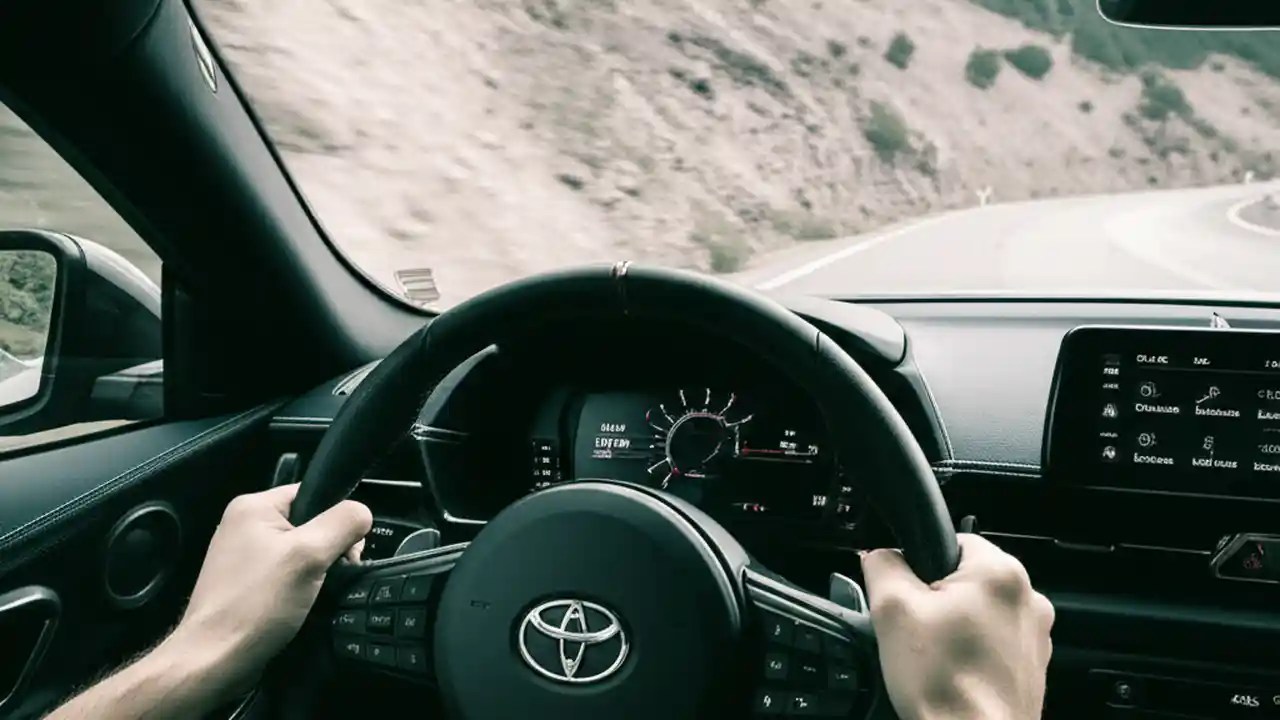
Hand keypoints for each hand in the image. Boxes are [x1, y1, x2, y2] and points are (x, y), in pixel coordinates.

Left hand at [165, 483, 371, 697]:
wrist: (216, 661)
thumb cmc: (254, 606)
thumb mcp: (310, 555)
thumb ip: (343, 524)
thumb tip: (363, 513)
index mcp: (253, 507)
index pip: (314, 493)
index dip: (338, 518)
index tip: (343, 550)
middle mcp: (245, 526)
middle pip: (311, 523)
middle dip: (329, 550)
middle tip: (326, 575)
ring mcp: (244, 557)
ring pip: (302, 553)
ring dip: (317, 573)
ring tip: (311, 595)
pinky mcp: (248, 584)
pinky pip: (288, 575)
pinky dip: (302, 588)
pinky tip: (300, 605)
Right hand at [862, 534, 1053, 719]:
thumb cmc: (945, 685)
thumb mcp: (891, 610)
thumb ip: (883, 566)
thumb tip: (881, 554)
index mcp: (1001, 572)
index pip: (951, 539)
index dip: (919, 565)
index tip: (908, 596)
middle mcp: (1030, 598)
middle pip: (966, 578)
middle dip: (937, 599)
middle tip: (916, 631)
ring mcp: (1036, 634)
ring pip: (979, 611)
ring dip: (955, 626)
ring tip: (936, 658)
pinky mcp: (1033, 665)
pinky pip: (994, 642)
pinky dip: (972, 652)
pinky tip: (955, 673)